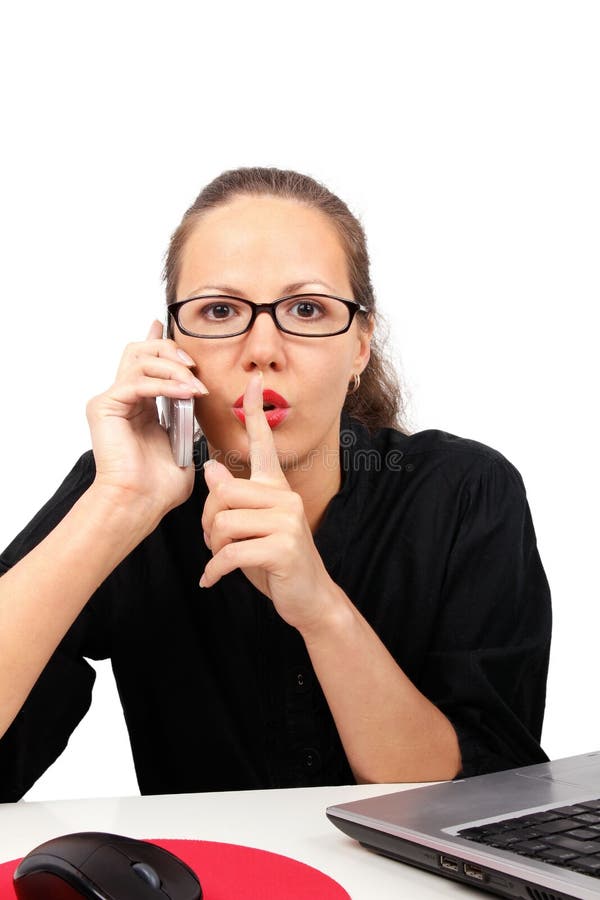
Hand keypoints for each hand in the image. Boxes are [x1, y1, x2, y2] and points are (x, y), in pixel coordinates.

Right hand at [86, 320, 207, 518]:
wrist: (140, 503)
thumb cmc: (159, 484)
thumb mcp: (183, 443)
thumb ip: (186, 418)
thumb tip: (197, 398)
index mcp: (138, 403)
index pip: (145, 361)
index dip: (156, 341)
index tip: (165, 324)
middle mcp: (121, 397)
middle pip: (141, 351)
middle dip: (170, 351)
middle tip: (193, 367)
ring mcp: (111, 401)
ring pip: (140, 359)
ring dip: (173, 368)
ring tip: (195, 387)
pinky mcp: (104, 407)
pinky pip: (137, 381)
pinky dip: (164, 384)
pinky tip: (186, 393)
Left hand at [201, 371, 336, 632]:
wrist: (308, 597)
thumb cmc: (275, 560)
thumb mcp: (250, 526)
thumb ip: (233, 499)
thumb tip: (211, 470)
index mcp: (276, 487)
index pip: (265, 444)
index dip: (256, 413)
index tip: (254, 381)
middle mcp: (284, 497)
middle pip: (223, 492)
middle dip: (207, 521)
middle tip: (211, 542)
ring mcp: (287, 522)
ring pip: (224, 523)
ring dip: (212, 548)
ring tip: (218, 560)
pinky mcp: (283, 548)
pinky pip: (231, 552)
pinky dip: (215, 570)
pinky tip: (211, 580)